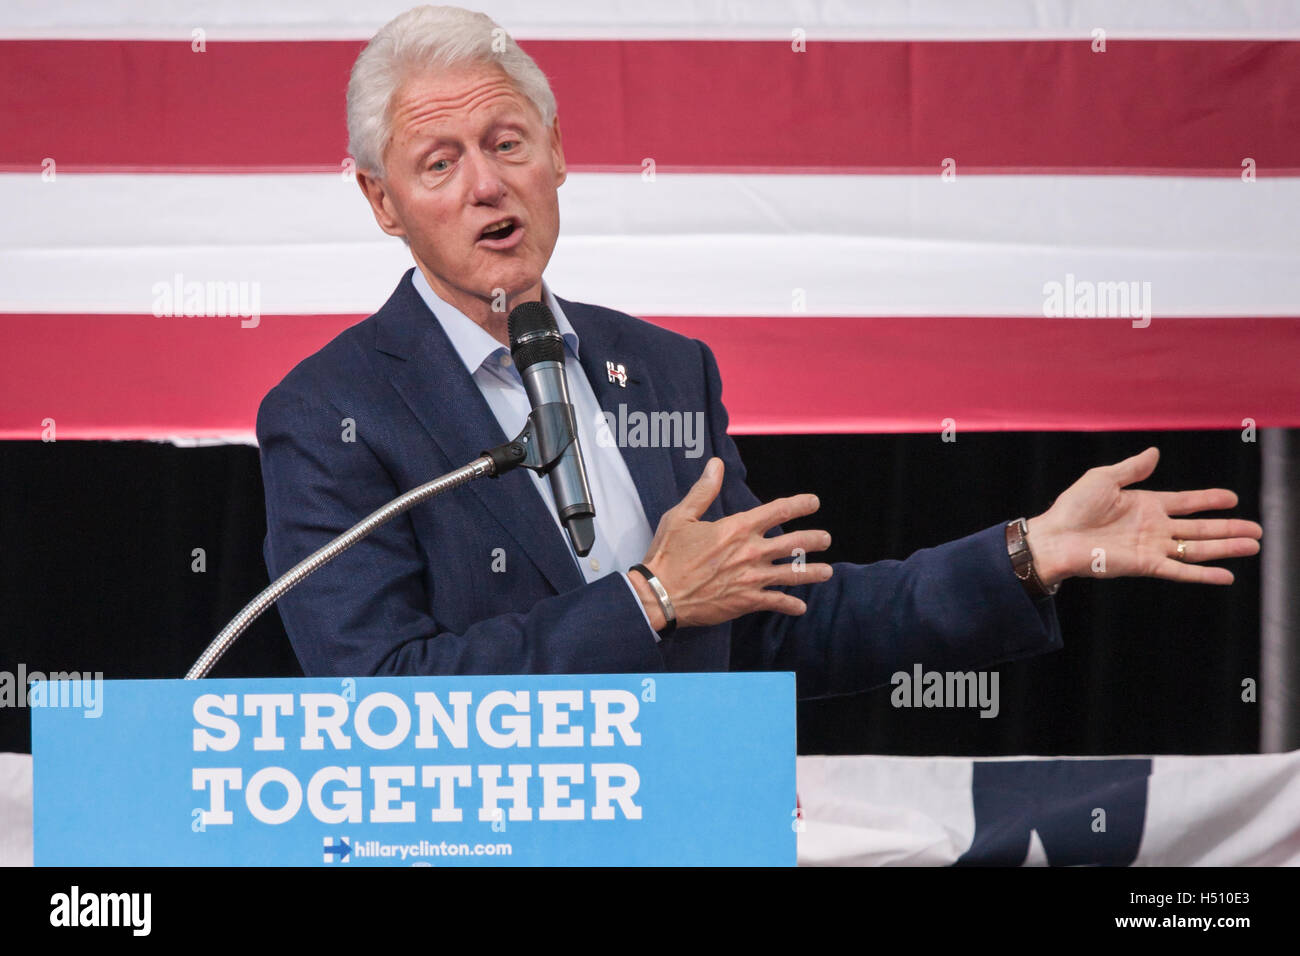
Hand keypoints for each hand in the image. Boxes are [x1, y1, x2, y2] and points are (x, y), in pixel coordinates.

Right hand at [629, 457, 833, 628]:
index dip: (799, 504)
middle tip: (826, 539)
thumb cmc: (668, 555)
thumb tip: (715, 465)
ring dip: (813, 572)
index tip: (814, 502)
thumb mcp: (681, 516)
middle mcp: (750, 552)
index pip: (778, 511)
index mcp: (737, 528)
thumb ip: (703, 491)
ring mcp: (751, 579)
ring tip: (827, 572)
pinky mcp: (746, 601)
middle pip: (794, 543)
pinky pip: (776, 603)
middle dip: (814, 539)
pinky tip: (800, 607)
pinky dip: (790, 605)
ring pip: (793, 574)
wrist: (660, 595)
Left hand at [1025, 447, 1261, 586]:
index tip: (1232, 499)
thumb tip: (1156, 452)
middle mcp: (1153, 527)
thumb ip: (1132, 468)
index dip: (1208, 500)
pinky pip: (1180, 570)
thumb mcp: (1104, 478)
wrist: (1055, 537)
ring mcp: (1151, 547)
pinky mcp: (1145, 565)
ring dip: (1225, 547)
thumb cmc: (1073, 506)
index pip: (1185, 502)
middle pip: (1199, 527)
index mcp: (1144, 504)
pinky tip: (1227, 575)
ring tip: (1253, 546)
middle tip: (1257, 530)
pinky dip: (1203, 573)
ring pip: (1196, 548)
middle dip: (1228, 528)